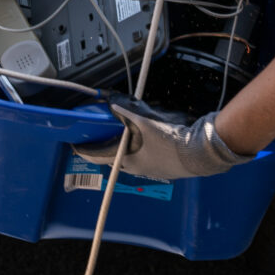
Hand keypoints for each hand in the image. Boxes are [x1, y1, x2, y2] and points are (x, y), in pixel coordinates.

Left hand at [75, 99, 249, 181]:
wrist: (199, 155)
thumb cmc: (171, 143)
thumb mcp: (145, 124)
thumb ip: (126, 113)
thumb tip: (111, 104)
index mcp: (129, 161)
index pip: (100, 158)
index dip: (86, 152)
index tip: (76, 147)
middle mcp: (136, 169)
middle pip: (113, 159)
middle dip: (103, 149)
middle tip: (95, 139)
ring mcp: (149, 170)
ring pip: (128, 159)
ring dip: (120, 150)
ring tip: (115, 138)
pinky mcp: (161, 167)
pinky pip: (141, 159)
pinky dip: (135, 150)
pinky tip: (138, 141)